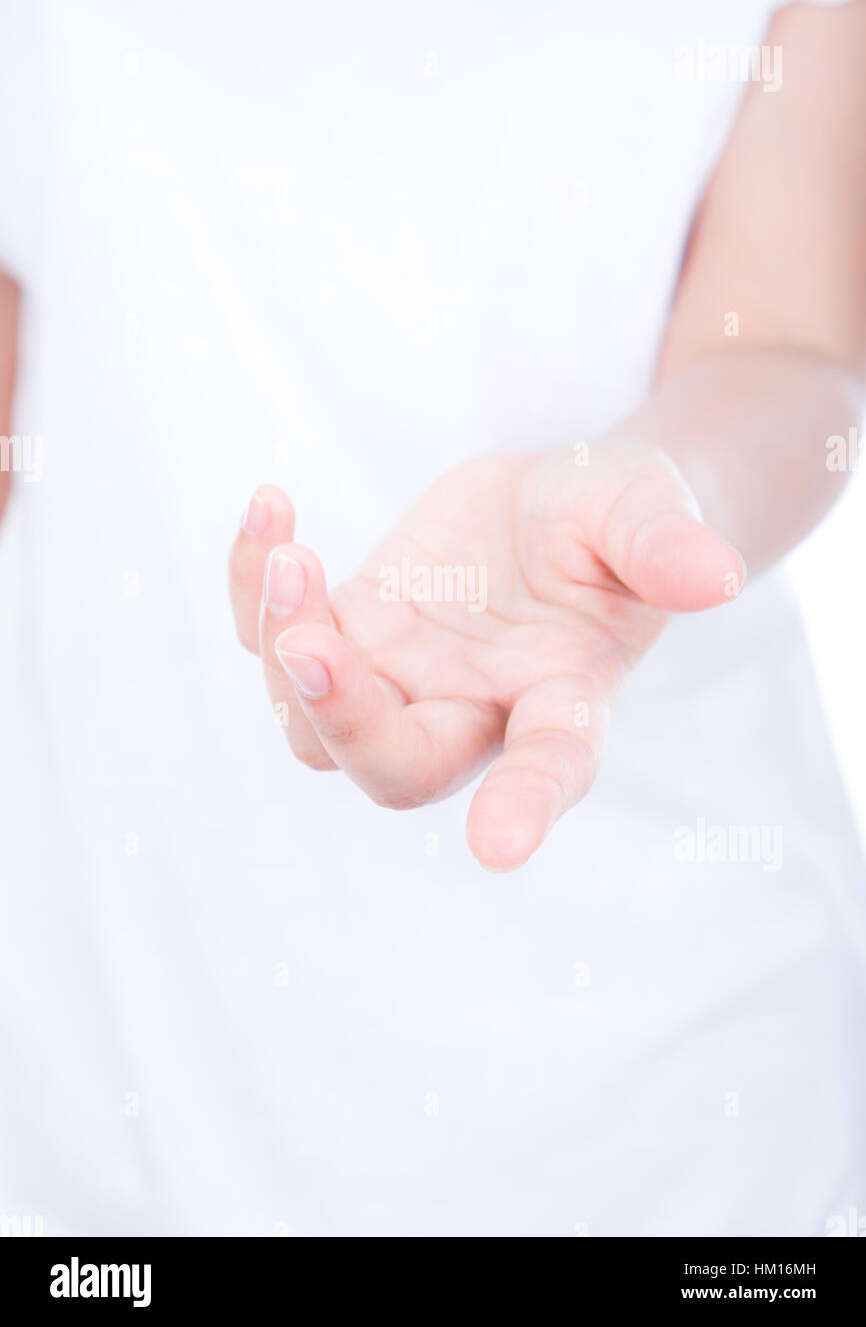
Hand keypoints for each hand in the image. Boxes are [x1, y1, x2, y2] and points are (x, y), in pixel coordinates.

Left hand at [229, 440, 743, 870]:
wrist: (561, 507)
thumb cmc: (618, 521)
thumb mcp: (647, 513)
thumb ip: (665, 545)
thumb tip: (713, 573)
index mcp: (563, 699)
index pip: (549, 764)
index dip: (526, 805)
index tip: (499, 847)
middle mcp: (474, 711)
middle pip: (394, 769)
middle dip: (344, 721)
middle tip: (314, 643)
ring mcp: (402, 678)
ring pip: (310, 720)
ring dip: (281, 644)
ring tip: (290, 550)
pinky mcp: (353, 628)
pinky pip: (275, 633)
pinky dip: (252, 583)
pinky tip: (269, 508)